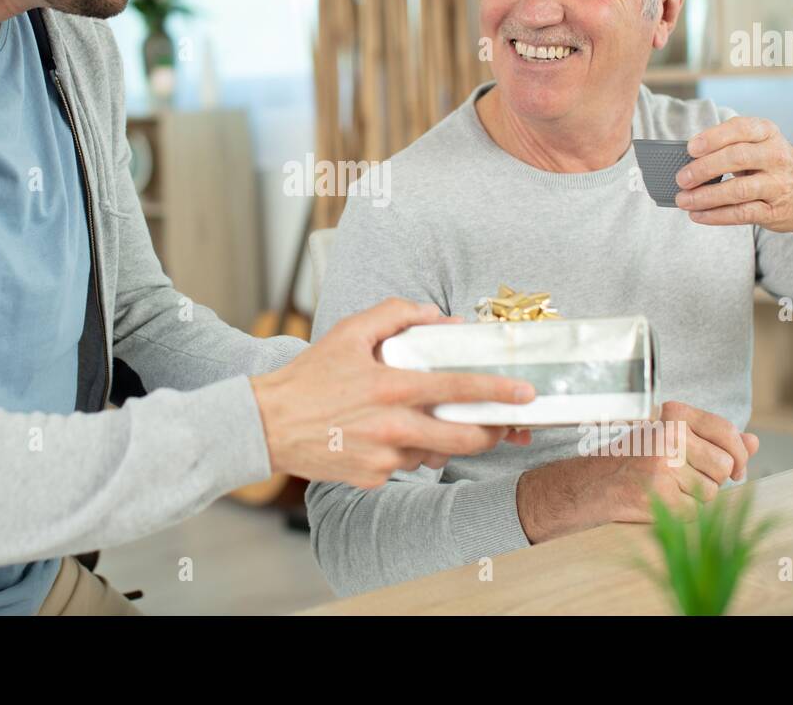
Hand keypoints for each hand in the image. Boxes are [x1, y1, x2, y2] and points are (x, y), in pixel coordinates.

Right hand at [250, 298, 535, 488]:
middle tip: (503, 423)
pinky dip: (410, 451)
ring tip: (432, 421)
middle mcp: (394, 425)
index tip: (526, 394)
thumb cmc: (308, 376)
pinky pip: (407, 466)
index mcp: (392, 386)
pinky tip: (390, 436)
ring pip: (437, 453)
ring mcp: (385, 457)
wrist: (267, 424)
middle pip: (465, 436)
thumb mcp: (349, 332)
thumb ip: (396, 315)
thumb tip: (437, 317)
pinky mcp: (374, 478)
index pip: (459, 387)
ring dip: (446, 440)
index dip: (499, 391)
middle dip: (493, 431)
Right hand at [605, 400, 758, 522]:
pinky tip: (661, 500)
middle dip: (713, 478)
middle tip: (684, 476)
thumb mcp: (674, 437)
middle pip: (724, 466)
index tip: (737, 468)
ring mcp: (664, 465)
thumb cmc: (639, 458)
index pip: (726, 431)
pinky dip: (681, 512)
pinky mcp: (659, 494)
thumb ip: (715, 438)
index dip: (739, 454)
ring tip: (668, 486)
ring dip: (695, 497)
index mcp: (674, 414)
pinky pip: (694, 511)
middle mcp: (669, 435)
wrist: (596, 482)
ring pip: (711, 492)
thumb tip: (754, 442)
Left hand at [674, 116, 792, 265]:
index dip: (713, 137)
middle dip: (704, 168)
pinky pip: (741, 214)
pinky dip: (715, 216)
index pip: (740, 129)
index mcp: (768, 134)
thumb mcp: (762, 146)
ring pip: (737, 190)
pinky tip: (697, 215)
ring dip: (705, 196)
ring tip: (683, 200)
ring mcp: (778, 185)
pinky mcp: (775, 211)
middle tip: (681, 178)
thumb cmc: (778, 167)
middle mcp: (776, 157)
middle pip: (736, 158)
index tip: (691, 148)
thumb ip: (731, 146)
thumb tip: (686, 158)